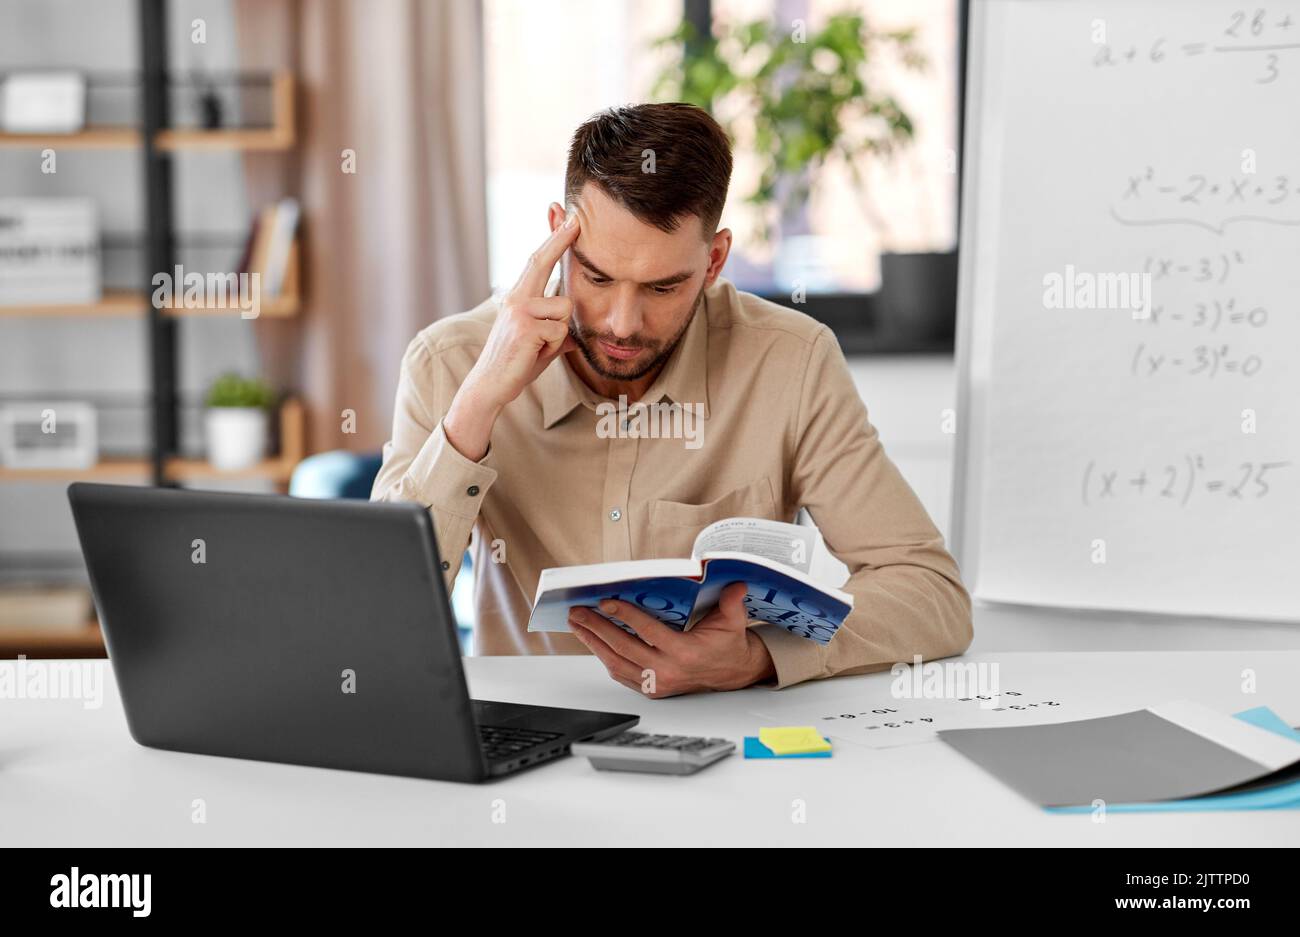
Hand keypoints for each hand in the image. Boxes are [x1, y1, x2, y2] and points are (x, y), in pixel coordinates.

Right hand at [445, 207, 579, 459]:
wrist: (492, 385)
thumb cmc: (517, 363)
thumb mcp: (542, 343)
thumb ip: (559, 332)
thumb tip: (580, 334)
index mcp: (520, 297)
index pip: (539, 262)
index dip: (553, 239)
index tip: (566, 218)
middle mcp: (517, 297)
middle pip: (542, 261)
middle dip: (560, 239)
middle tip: (576, 220)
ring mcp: (519, 310)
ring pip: (564, 308)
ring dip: (560, 331)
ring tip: (540, 346)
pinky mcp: (525, 327)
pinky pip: (560, 330)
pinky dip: (554, 345)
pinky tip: (535, 353)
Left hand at [568, 582, 776, 697]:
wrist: (734, 673)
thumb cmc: (728, 644)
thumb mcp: (733, 621)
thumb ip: (732, 602)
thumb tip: (736, 585)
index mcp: (685, 653)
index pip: (648, 631)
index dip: (625, 615)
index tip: (605, 602)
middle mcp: (668, 671)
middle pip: (623, 647)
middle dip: (597, 627)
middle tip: (578, 612)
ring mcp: (658, 683)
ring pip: (616, 663)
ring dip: (594, 643)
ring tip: (578, 625)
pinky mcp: (652, 690)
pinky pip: (621, 674)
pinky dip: (605, 657)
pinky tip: (594, 642)